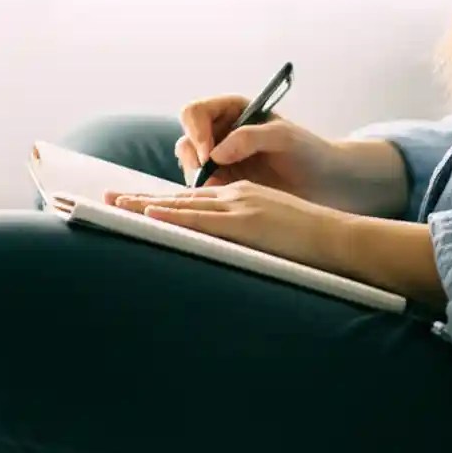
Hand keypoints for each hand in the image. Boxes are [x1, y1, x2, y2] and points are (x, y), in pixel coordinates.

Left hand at [108, 180, 447, 309]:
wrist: (344, 239)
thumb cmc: (312, 246)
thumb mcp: (271, 236)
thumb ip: (244, 239)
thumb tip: (222, 256)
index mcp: (241, 200)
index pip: (190, 199)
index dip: (157, 201)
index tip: (129, 203)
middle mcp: (235, 197)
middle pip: (178, 197)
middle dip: (140, 198)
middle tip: (107, 198)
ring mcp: (240, 207)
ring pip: (182, 204)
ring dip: (146, 204)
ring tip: (115, 204)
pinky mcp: (247, 222)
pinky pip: (202, 219)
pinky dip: (173, 216)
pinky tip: (150, 215)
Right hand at [175, 95, 408, 216]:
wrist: (325, 182)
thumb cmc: (310, 151)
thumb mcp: (284, 137)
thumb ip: (249, 137)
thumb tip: (215, 153)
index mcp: (232, 110)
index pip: (196, 113)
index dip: (195, 131)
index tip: (208, 153)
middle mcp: (220, 132)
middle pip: (186, 138)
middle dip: (192, 158)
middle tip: (205, 178)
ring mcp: (218, 159)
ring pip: (189, 164)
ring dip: (195, 178)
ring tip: (215, 192)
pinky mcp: (222, 183)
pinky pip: (200, 187)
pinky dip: (202, 195)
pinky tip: (216, 204)